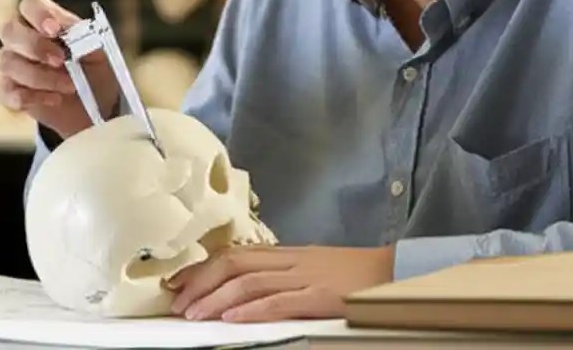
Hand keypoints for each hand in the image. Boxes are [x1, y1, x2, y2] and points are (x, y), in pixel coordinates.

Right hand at [0, 0, 118, 137]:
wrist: (94, 105)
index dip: (38, 14)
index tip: (55, 30)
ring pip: (7, 63)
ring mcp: (11, 64)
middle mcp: (21, 39)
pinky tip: (54, 100)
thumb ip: (85, 39)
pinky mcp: (7, 91)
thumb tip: (71, 32)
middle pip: (8, 30)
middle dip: (34, 46)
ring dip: (40, 77)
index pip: (30, 5)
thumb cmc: (94, 71)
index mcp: (44, 21)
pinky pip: (6, 92)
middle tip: (61, 61)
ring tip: (70, 86)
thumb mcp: (99, 53)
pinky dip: (32, 97)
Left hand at [166, 245, 394, 322]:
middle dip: (201, 282)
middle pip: (235, 263)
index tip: (177, 281)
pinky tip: (232, 318)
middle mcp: (291, 261)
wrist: (395, 273)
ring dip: (217, 299)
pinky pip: (280, 301)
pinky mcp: (320, 296)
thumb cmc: (354, 276)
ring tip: (194, 314)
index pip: (234, 254)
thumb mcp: (312, 267)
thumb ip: (281, 274)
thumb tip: (244, 285)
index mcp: (287, 254)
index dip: (202, 267)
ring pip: (250, 282)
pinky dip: (252, 309)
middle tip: (177, 302)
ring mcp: (305, 277)